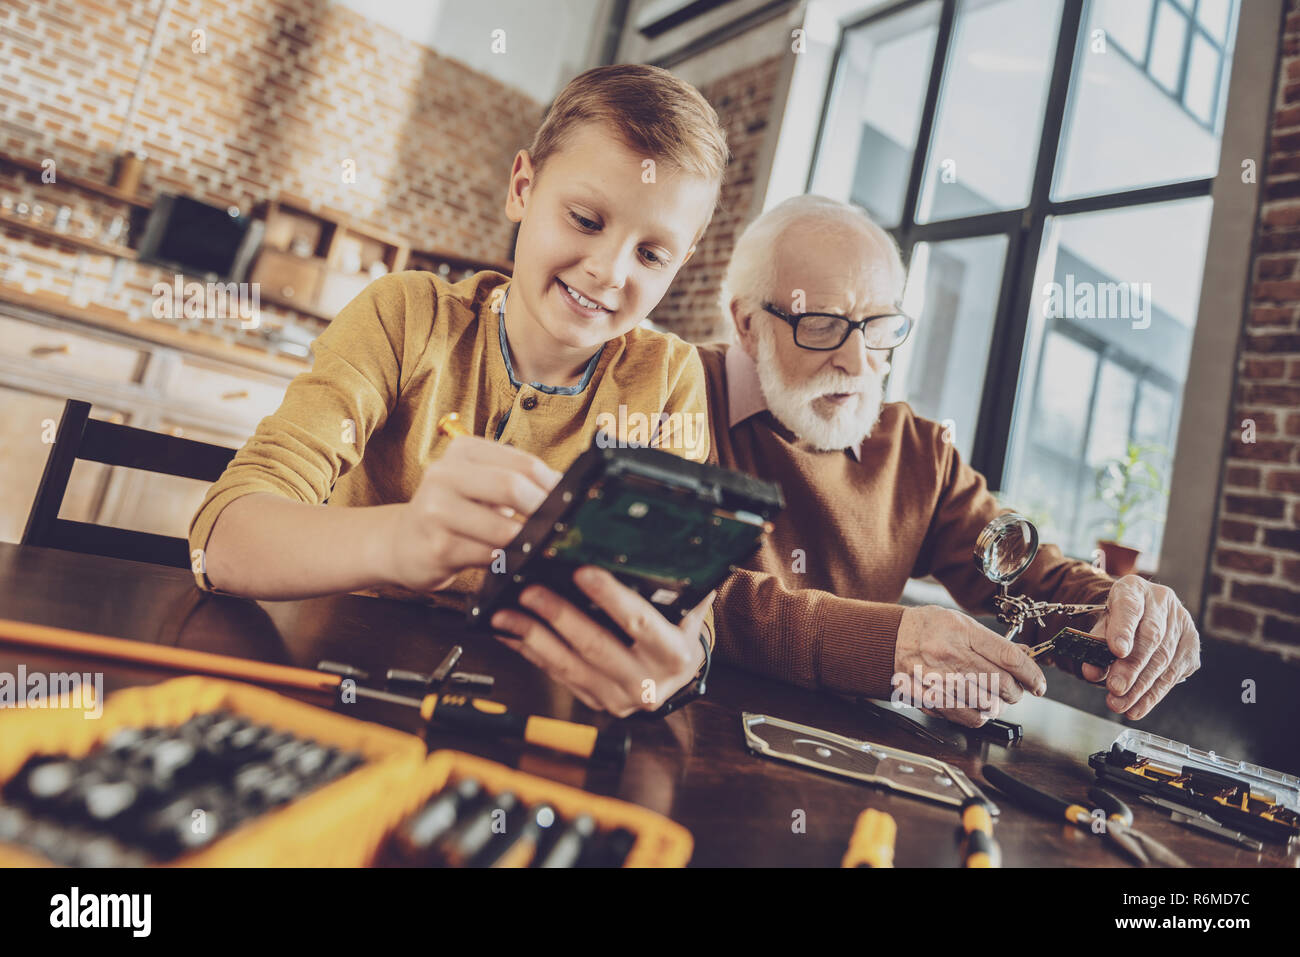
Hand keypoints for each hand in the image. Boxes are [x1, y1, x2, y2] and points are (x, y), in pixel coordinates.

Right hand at [386, 435, 559, 591]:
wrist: (403, 542)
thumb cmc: (454, 511)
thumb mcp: (479, 484)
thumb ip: (516, 480)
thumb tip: (568, 490)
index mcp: (462, 450)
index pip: (522, 463)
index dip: (553, 485)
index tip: (573, 501)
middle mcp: (444, 474)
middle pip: (511, 487)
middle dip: (543, 510)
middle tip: (562, 526)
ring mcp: (436, 511)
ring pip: (502, 528)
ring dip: (528, 541)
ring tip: (543, 546)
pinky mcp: (437, 547)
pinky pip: (488, 556)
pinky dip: (508, 561)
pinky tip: (516, 562)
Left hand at [490, 566, 714, 716]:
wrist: (677, 682)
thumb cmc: (678, 635)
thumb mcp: (686, 612)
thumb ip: (673, 586)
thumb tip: (653, 544)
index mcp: (673, 654)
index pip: (639, 622)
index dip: (610, 597)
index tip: (582, 573)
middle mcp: (647, 681)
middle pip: (596, 646)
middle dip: (559, 616)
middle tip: (530, 592)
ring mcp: (619, 697)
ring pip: (569, 667)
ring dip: (533, 638)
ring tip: (505, 616)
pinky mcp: (596, 702)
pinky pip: (558, 677)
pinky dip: (532, 654)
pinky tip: (511, 635)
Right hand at [893, 605, 1047, 727]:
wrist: (888, 640)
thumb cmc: (925, 628)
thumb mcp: (960, 623)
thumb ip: (992, 641)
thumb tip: (1024, 654)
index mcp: (962, 633)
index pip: (1009, 657)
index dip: (1031, 673)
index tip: (1038, 683)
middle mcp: (952, 657)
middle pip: (1002, 684)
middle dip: (1016, 692)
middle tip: (1014, 690)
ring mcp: (941, 681)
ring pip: (989, 704)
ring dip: (998, 705)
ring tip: (993, 697)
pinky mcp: (932, 700)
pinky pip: (969, 718)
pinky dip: (981, 716)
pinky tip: (977, 706)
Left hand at [1080, 575, 1199, 718]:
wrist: (1138, 614)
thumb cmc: (1115, 620)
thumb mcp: (1100, 625)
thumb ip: (1094, 645)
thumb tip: (1092, 671)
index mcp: (1133, 588)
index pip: (1129, 607)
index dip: (1123, 629)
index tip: (1117, 650)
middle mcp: (1162, 601)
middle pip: (1150, 637)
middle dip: (1132, 667)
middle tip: (1116, 689)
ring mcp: (1181, 622)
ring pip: (1163, 658)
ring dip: (1141, 687)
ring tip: (1121, 705)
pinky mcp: (1191, 644)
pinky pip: (1174, 673)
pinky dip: (1154, 694)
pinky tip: (1138, 707)